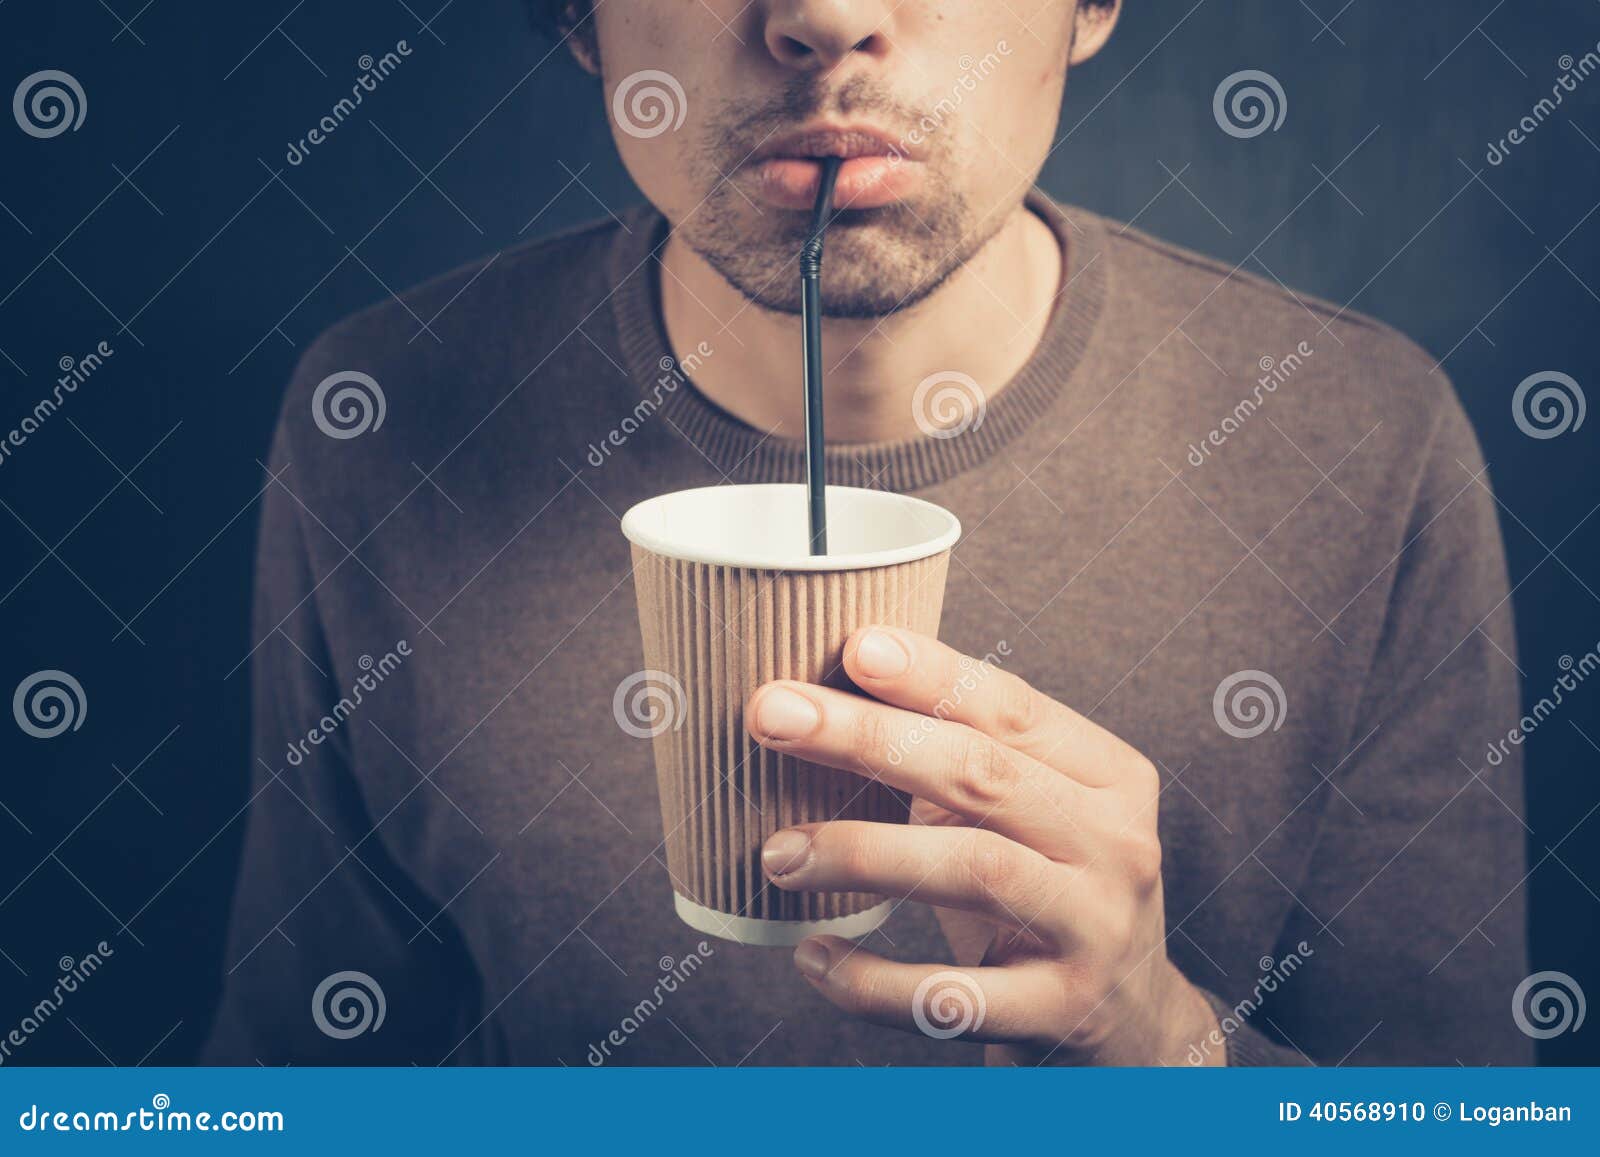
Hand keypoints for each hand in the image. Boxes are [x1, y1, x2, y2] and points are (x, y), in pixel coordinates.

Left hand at [745, 626, 1220, 1065]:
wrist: (1132, 1028)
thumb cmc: (1046, 895)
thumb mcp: (1028, 818)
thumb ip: (961, 761)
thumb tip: (822, 699)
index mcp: (1109, 777)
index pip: (1013, 709)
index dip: (932, 675)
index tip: (854, 646)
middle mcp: (1116, 845)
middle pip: (982, 774)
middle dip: (866, 737)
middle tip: (771, 715)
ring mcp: (1095, 931)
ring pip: (974, 869)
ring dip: (861, 853)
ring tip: (777, 853)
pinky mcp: (1062, 1014)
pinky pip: (954, 998)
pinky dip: (872, 979)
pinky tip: (812, 955)